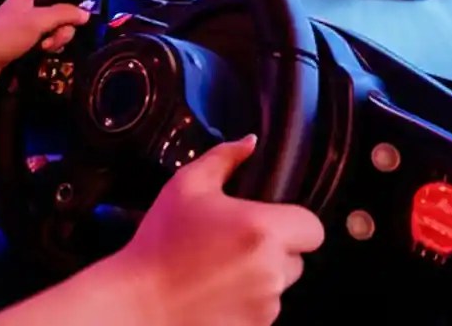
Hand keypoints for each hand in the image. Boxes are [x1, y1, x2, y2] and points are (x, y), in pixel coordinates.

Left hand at [0, 0, 89, 86]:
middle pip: (58, 18)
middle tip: (48, 44)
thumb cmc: (6, 35)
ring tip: (42, 50)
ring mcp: (23, 27)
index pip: (60, 0)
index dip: (68, 15)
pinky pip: (42, 44)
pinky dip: (44, 50)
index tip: (65, 27)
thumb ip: (64, 14)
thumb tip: (86, 13)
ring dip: (52, 43)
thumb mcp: (38, 20)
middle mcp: (27, 9)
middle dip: (60, 32)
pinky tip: (40, 56)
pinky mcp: (20, 44)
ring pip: (52, 33)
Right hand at [108, 136, 324, 325]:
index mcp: (263, 230)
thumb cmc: (160, 242)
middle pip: (297, 259)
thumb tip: (250, 142)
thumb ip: (223, 158)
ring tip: (219, 271)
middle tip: (235, 245)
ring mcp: (266, 305)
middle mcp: (273, 270)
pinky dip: (248, 303)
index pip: (313, 228)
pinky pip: (263, 310)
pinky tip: (216, 293)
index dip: (294, 224)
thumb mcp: (186, 186)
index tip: (266, 223)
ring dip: (261, 278)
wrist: (139, 303)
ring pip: (279, 285)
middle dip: (276, 252)